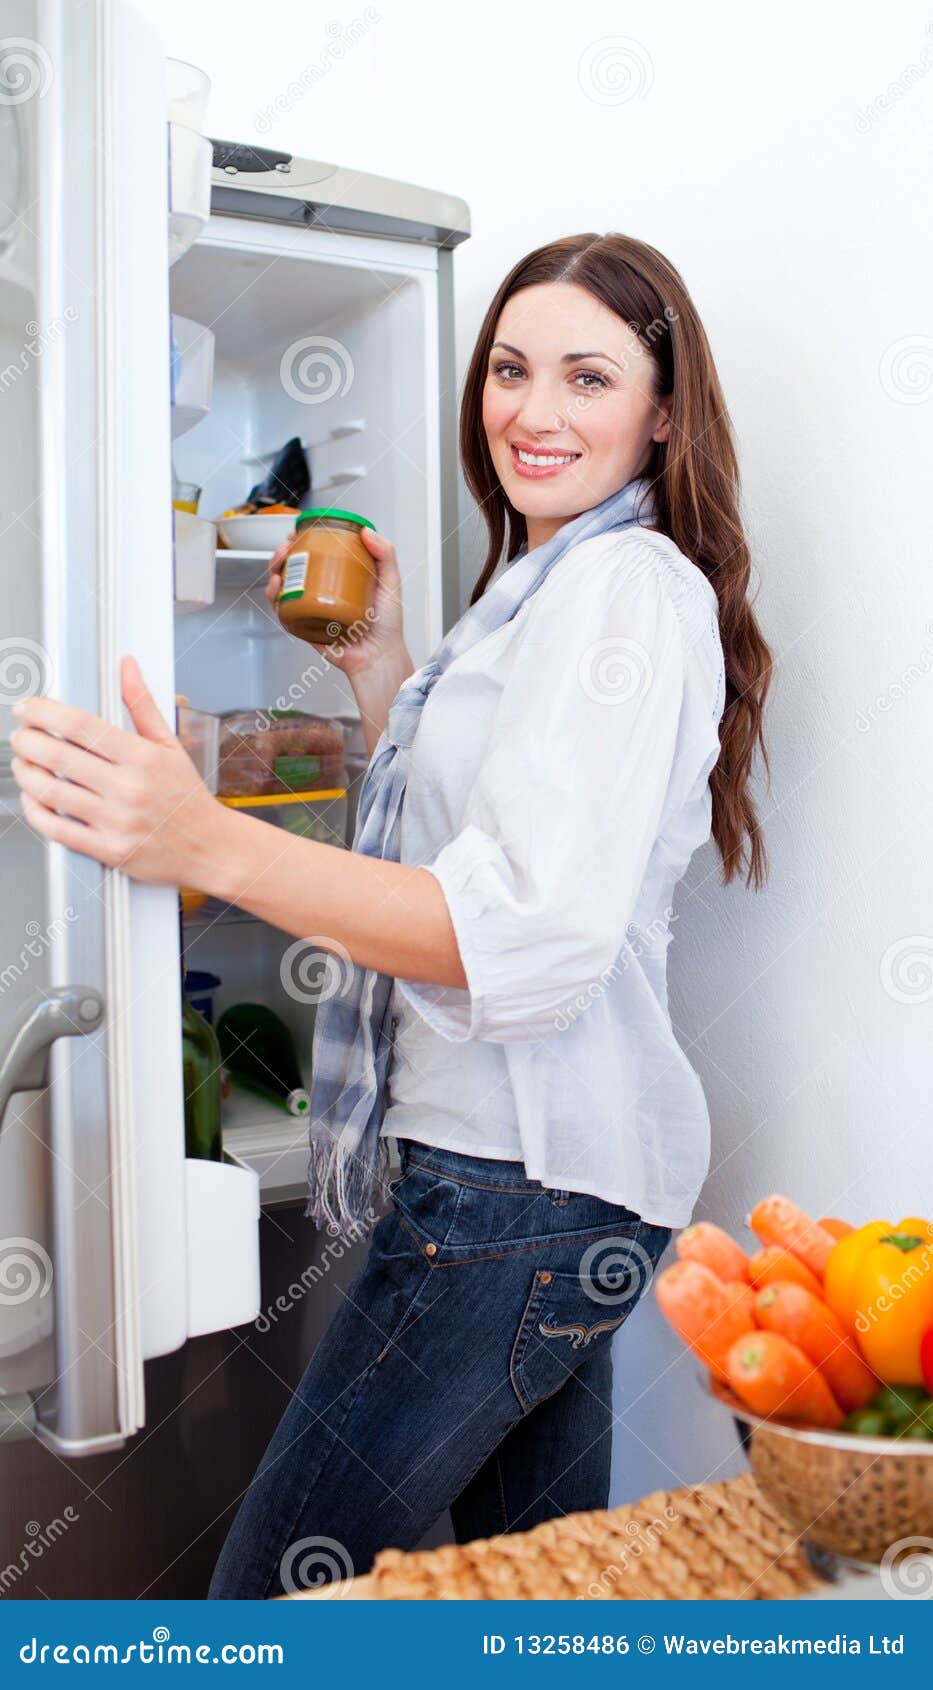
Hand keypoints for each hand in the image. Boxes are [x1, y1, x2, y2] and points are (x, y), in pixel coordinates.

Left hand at [10, 656, 228, 887]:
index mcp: (143, 758)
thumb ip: (142, 705)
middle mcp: (129, 788)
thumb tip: (127, 667)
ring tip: (22, 762)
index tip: (28, 708)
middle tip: (19, 735)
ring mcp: (117, 821)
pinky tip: (33, 797)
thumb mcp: (170, 745)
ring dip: (25, 773)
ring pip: (51, 791)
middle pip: (59, 756)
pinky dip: (35, 810)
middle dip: (26, 740)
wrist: (210, 848)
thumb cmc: (187, 799)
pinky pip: (57, 829)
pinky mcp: (109, 850)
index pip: (81, 725)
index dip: (44, 712)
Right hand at [265, 526, 407, 679]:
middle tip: (286, 547)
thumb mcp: (391, 583)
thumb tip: (366, 531)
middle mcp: (324, 591)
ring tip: (279, 565)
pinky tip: (276, 588)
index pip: (317, 553)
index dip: (303, 540)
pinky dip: (274, 598)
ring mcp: (312, 608)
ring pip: (284, 585)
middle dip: (283, 552)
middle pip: (294, 566)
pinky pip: (284, 611)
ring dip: (274, 570)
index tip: (300, 531)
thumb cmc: (387, 626)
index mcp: (341, 578)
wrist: (378, 657)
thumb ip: (386, 555)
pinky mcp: (304, 626)